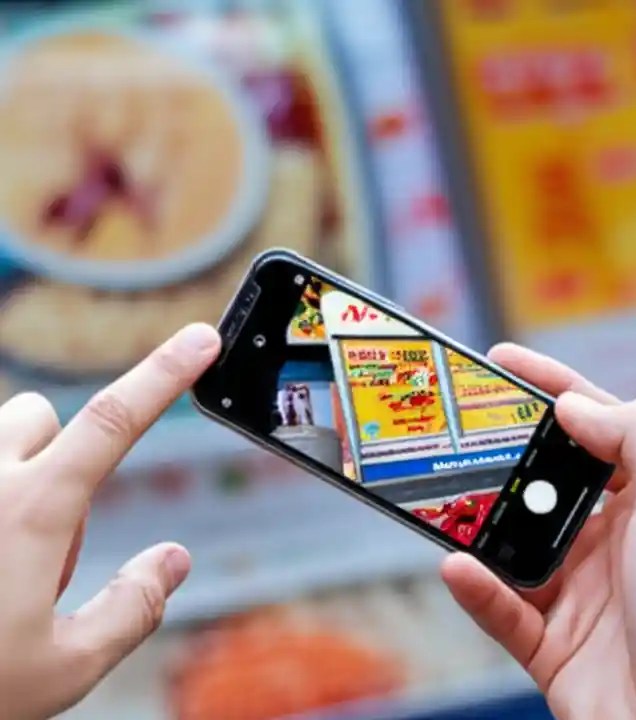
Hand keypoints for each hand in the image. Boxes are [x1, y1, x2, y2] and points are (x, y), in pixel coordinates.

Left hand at [0, 323, 220, 719]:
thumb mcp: (66, 669)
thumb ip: (133, 606)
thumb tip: (173, 560)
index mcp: (30, 514)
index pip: (115, 422)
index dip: (164, 373)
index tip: (200, 338)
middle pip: (40, 417)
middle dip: (58, 453)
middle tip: (45, 545)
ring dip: (7, 470)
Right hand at [440, 344, 635, 719]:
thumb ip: (635, 433)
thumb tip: (576, 407)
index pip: (598, 427)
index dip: (552, 389)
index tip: (505, 362)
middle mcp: (618, 542)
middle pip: (546, 483)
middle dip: (503, 457)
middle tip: (456, 430)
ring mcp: (584, 595)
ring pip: (514, 545)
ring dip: (480, 524)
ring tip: (444, 497)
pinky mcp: (556, 650)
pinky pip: (503, 613)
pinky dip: (477, 590)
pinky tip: (457, 566)